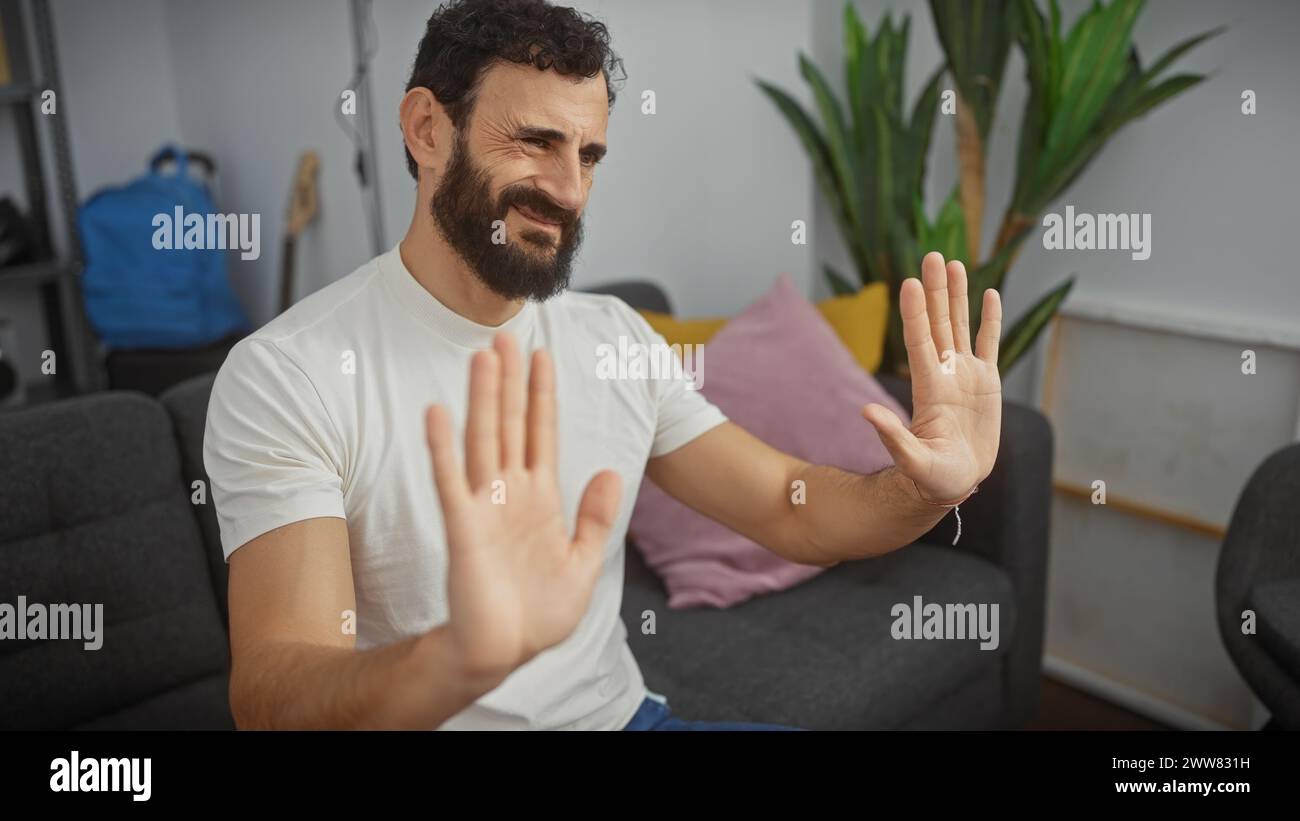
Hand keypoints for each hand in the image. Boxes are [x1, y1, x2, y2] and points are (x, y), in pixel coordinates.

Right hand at [424, 332, 621, 684]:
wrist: (507, 652)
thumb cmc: (539, 613)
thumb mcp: (583, 563)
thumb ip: (594, 517)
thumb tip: (610, 469)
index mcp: (539, 498)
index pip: (541, 433)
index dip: (541, 395)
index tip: (542, 356)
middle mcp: (509, 493)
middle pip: (510, 425)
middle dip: (510, 382)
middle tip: (505, 336)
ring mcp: (484, 507)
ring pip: (483, 441)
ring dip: (482, 400)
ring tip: (482, 358)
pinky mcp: (463, 529)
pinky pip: (451, 482)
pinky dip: (443, 449)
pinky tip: (437, 414)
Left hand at [862, 251, 1002, 503]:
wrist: (954, 482)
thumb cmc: (931, 477)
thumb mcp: (912, 460)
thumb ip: (892, 436)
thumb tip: (866, 410)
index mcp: (928, 389)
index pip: (919, 342)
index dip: (915, 313)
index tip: (910, 283)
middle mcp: (945, 373)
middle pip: (938, 324)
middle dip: (936, 291)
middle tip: (932, 256)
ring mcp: (965, 375)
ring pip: (960, 326)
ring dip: (957, 296)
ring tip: (954, 264)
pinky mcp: (987, 382)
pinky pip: (989, 343)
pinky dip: (990, 319)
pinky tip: (990, 293)